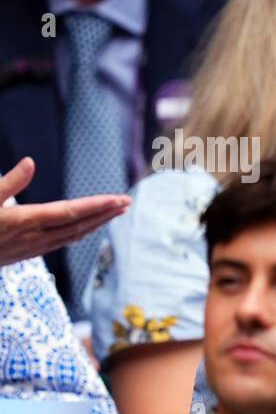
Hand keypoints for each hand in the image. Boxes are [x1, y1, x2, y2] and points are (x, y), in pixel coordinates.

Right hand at [0, 157, 129, 267]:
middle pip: (79, 225)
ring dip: (97, 223)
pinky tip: (89, 227)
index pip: (70, 212)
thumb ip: (10, 181)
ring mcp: (33, 248)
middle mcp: (34, 237)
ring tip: (115, 212)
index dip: (96, 206)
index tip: (117, 199)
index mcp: (25, 221)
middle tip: (126, 202)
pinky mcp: (29, 252)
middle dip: (105, 214)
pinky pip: (63, 242)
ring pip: (73, 235)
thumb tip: (31, 161)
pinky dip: (80, 232)